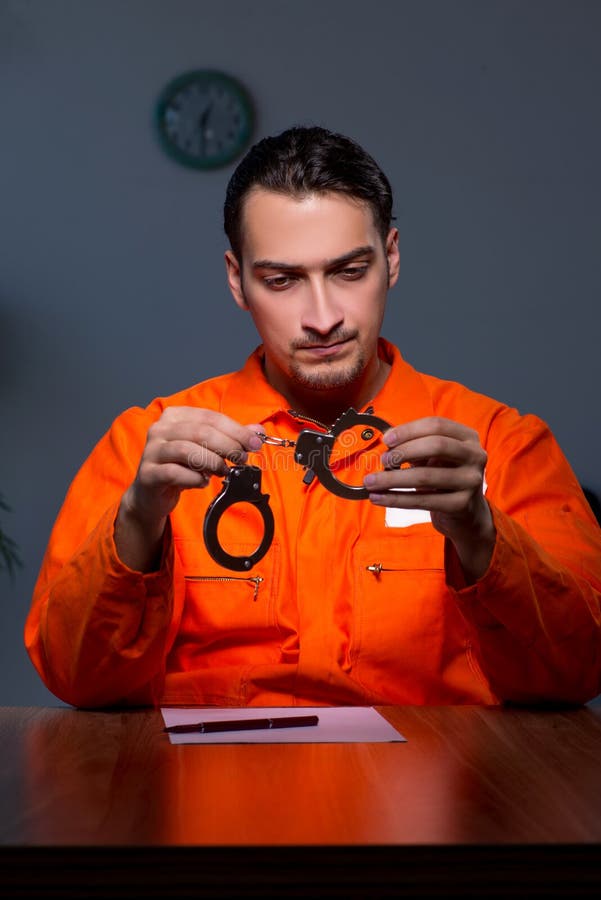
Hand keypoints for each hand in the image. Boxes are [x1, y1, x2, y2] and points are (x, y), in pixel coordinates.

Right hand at [115, 408, 262, 570]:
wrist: (152, 494)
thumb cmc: (181, 467)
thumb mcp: (207, 449)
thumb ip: (230, 438)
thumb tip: (257, 432)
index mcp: (175, 416)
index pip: (211, 417)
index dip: (236, 430)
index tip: (255, 443)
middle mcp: (160, 429)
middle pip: (201, 432)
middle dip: (228, 445)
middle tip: (241, 459)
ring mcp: (152, 451)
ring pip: (187, 450)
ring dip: (212, 462)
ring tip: (223, 471)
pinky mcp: (148, 473)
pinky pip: (175, 473)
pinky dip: (194, 478)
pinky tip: (202, 482)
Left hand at [364, 417, 495, 582]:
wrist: (466, 512)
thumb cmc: (444, 476)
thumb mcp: (434, 456)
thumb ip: (413, 445)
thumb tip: (386, 440)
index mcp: (467, 437)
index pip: (436, 425)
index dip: (409, 430)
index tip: (386, 439)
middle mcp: (475, 456)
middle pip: (436, 446)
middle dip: (403, 451)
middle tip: (383, 461)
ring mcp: (471, 481)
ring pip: (426, 476)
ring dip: (392, 479)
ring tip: (371, 482)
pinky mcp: (461, 505)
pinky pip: (422, 501)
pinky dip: (395, 499)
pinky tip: (378, 498)